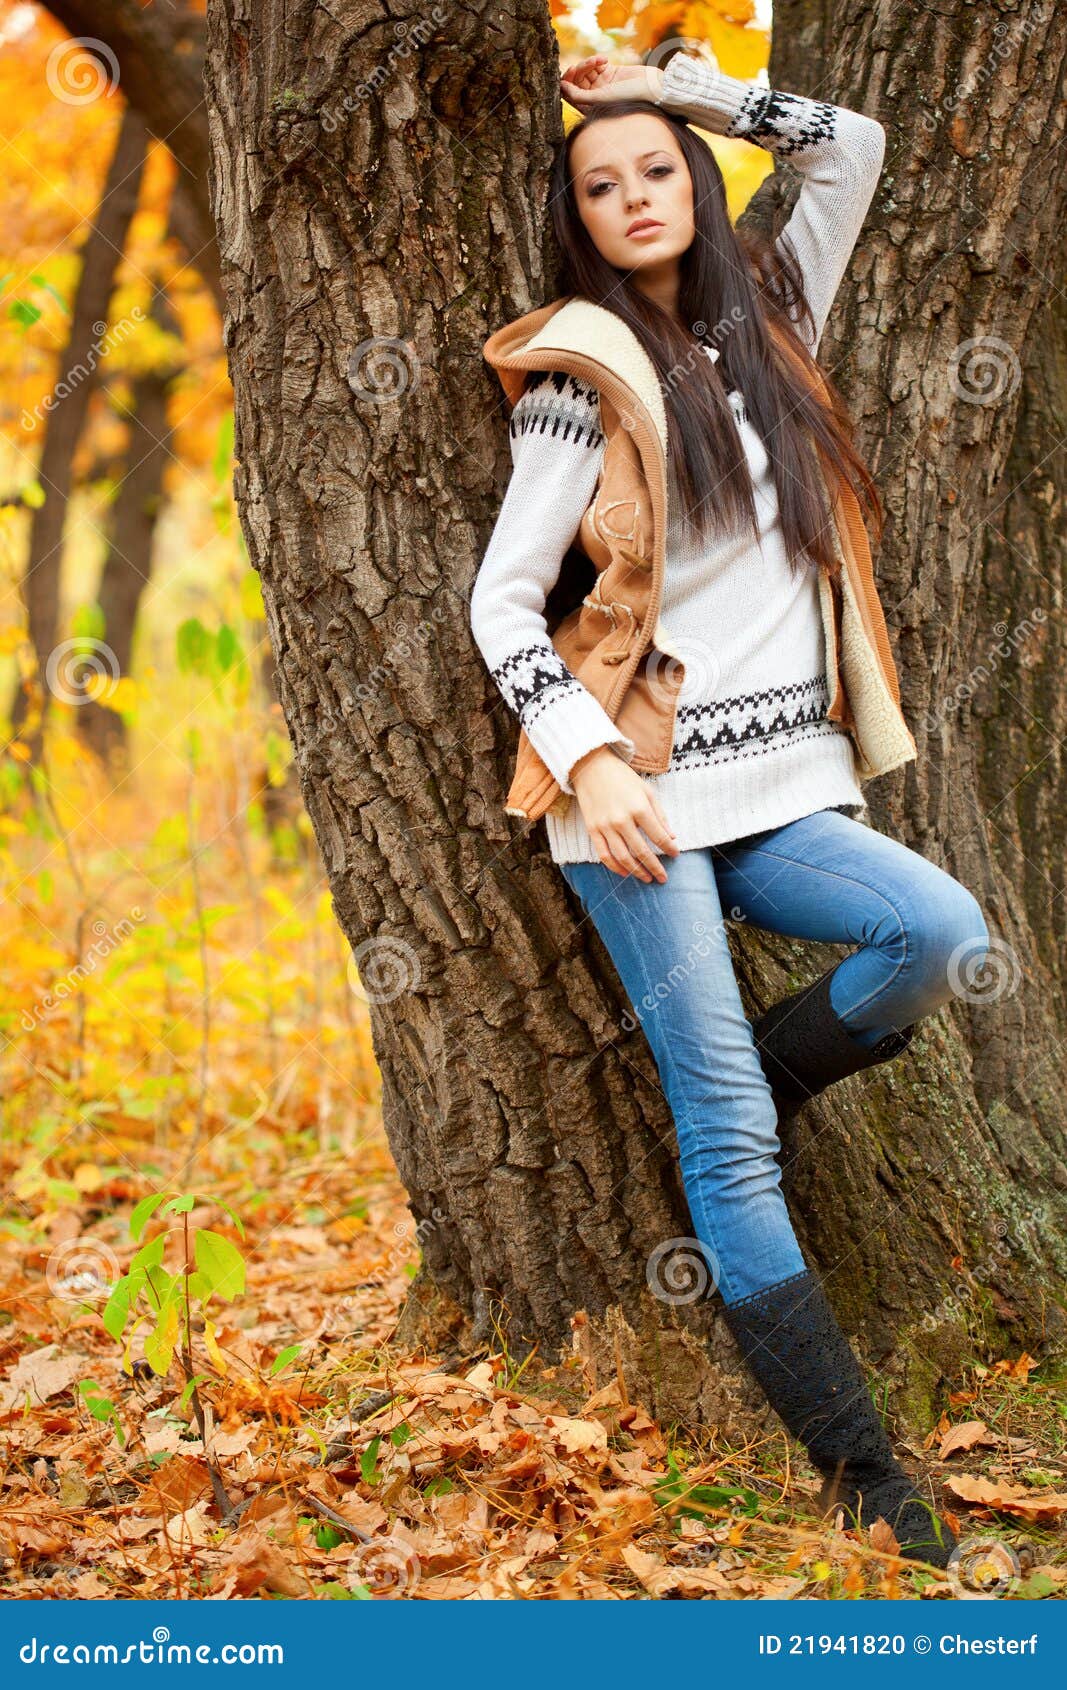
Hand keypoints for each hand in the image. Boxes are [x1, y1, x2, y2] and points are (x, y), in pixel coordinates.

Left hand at [560, 55, 664, 114]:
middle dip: (579, 69)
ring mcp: (601, 85)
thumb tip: (561, 87)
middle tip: (588, 63)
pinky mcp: (609, 73)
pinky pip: (595, 64)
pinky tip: (605, 60)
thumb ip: (578, 96)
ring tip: (601, 61)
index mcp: (589, 108)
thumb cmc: (627, 99)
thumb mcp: (600, 99)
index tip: (572, 71)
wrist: (650, 88)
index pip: (569, 95)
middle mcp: (594, 98)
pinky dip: (596, 59)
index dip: (567, 82)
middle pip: (575, 80)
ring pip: (584, 70)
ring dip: (589, 62)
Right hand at [569, 745, 677, 881]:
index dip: (669, 849)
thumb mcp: (647, 791)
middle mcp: (622, 820)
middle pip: (641, 851)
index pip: (658, 836)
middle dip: (655, 867)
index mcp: (639, 808)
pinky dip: (615, 867)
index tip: (675, 855)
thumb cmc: (623, 778)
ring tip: (647, 878)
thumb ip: (660, 815)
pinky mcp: (592, 830)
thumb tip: (672, 836)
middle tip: (663, 878)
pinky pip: (604, 855)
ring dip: (637, 872)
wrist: (592, 767)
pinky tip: (625, 873)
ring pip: (622, 857)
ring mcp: (605, 826)